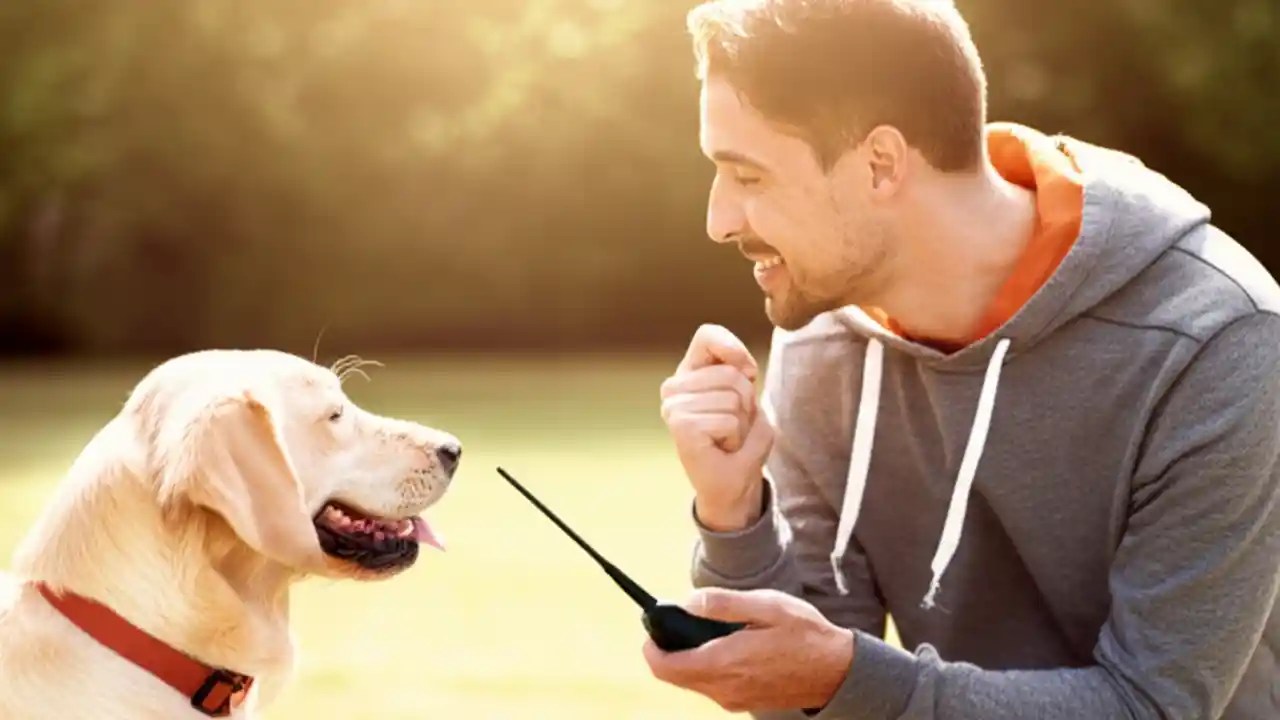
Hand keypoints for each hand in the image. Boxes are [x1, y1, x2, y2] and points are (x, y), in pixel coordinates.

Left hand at [642, 588, 854, 713]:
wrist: (836, 671)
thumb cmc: (804, 633)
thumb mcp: (765, 605)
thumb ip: (723, 604)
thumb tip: (687, 601)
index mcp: (724, 663)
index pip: (665, 666)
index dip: (651, 646)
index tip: (653, 626)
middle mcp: (724, 689)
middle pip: (674, 676)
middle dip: (667, 649)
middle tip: (678, 622)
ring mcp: (733, 699)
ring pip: (692, 682)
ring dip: (688, 658)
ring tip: (704, 629)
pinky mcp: (743, 701)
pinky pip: (711, 686)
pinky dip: (706, 666)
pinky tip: (725, 645)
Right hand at [660, 324, 773, 530]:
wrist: (731, 483)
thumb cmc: (740, 440)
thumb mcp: (749, 399)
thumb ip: (743, 375)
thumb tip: (741, 371)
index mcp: (690, 372)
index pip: (708, 336)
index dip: (734, 348)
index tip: (749, 372)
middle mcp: (675, 386)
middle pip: (732, 375)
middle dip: (747, 403)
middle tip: (734, 426)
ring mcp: (673, 406)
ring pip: (733, 398)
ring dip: (743, 423)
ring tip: (728, 438)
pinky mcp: (680, 426)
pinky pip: (728, 420)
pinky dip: (736, 437)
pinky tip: (721, 448)